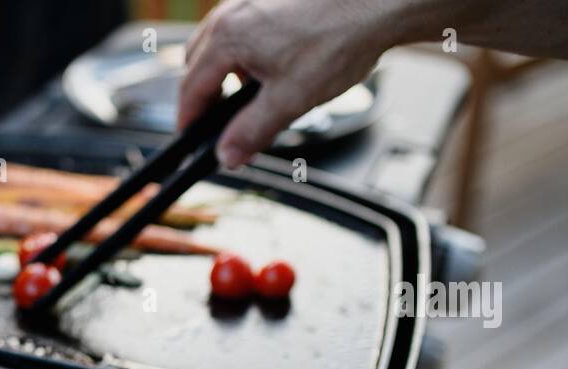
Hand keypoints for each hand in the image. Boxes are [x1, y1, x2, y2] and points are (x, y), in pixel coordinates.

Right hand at [179, 0, 395, 167]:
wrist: (379, 3)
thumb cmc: (339, 39)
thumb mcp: (290, 100)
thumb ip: (252, 131)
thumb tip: (227, 155)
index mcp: (228, 37)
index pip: (190, 87)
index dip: (188, 119)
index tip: (191, 139)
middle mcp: (232, 12)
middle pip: (197, 62)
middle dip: (204, 95)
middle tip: (221, 124)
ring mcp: (250, 0)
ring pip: (219, 43)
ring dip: (225, 73)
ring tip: (254, 97)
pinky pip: (243, 28)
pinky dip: (246, 52)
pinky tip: (275, 67)